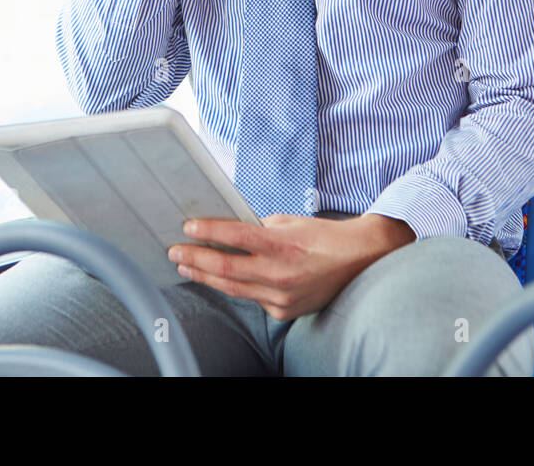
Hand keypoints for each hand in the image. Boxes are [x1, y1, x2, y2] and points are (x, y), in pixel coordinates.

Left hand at [168, 213, 415, 320]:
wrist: (358, 260)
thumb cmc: (322, 236)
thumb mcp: (290, 222)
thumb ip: (259, 228)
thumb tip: (228, 232)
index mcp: (283, 244)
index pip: (237, 237)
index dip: (209, 231)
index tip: (188, 227)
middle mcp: (281, 273)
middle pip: (227, 268)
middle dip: (196, 258)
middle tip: (175, 251)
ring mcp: (282, 296)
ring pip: (233, 288)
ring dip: (205, 275)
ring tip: (187, 266)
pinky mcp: (284, 311)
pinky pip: (252, 298)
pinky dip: (236, 287)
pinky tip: (220, 279)